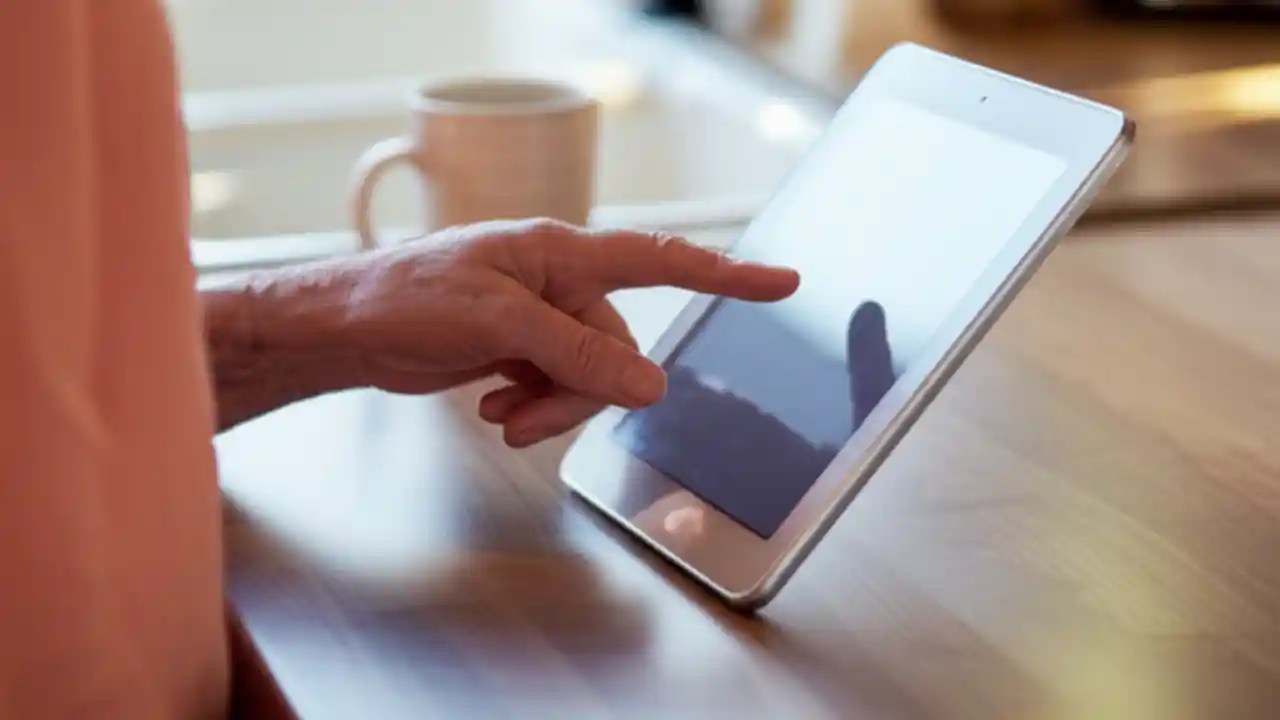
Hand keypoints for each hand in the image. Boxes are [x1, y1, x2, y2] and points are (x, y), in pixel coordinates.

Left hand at [257, 219, 797, 445]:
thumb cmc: (405, 298)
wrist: (346, 329)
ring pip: (587, 376)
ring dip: (551, 405)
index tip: (780, 283)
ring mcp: (539, 318)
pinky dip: (533, 405)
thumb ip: (576, 352)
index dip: (725, 274)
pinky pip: (556, 385)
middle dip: (579, 391)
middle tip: (525, 413)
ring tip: (501, 413)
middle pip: (616, 349)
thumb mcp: (496, 321)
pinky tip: (494, 408)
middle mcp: (557, 282)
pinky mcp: (519, 348)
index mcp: (560, 253)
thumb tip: (650, 385)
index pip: (659, 260)